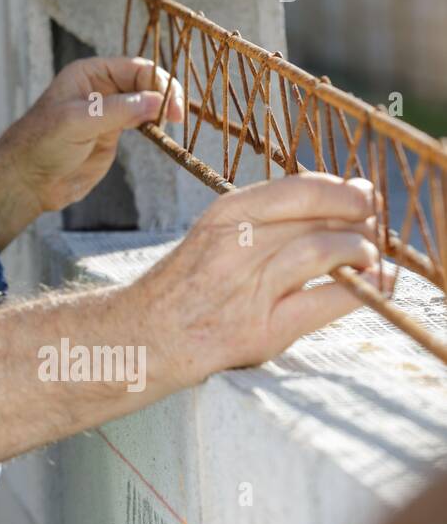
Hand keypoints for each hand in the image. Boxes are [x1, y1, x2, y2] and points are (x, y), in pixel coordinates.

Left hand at [0, 56, 184, 249]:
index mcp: (89, 74)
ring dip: (163, 110)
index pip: (137, 68)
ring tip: (174, 123)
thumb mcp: (78, 121)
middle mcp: (101, 89)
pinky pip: (141, 123)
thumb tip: (158, 101)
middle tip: (176, 117)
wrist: (27, 180)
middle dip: (165, 95)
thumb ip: (118, 110)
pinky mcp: (112, 135)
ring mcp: (108, 112)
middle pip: (147, 83)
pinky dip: (156, 126)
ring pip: (147, 102)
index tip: (170, 108)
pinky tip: (164, 133)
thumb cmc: (41, 144)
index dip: (159, 83)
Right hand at [134, 172, 382, 386]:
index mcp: (225, 215)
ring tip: (369, 258)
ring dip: (362, 252)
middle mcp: (235, 246)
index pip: (301, 189)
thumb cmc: (190, 283)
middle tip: (373, 231)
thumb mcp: (217, 233)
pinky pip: (328, 301)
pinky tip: (376, 286)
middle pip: (319, 219)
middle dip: (360, 222)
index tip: (365, 197)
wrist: (147, 335)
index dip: (344, 191)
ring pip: (326, 252)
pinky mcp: (264, 330)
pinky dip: (364, 291)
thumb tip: (346, 194)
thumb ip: (270, 217)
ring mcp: (248, 289)